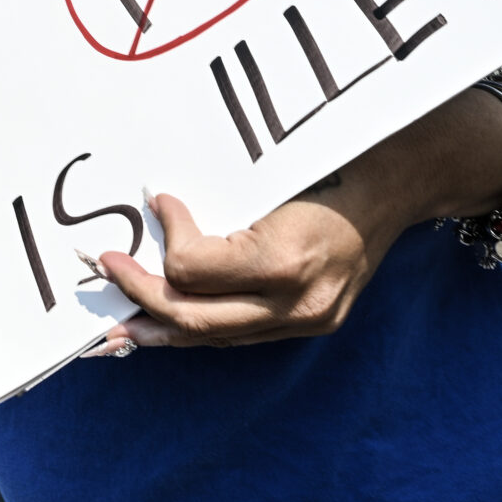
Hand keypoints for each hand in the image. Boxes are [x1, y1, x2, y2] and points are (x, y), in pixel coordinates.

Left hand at [96, 182, 403, 347]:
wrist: (394, 184)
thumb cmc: (329, 165)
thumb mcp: (268, 176)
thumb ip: (215, 205)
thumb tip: (156, 213)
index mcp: (283, 260)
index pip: (192, 269)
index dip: (166, 236)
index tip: (157, 201)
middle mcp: (295, 302)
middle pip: (194, 317)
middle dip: (140, 297)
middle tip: (107, 273)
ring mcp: (306, 320)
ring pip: (214, 336)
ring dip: (163, 328)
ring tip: (121, 326)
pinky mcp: (312, 326)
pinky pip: (240, 335)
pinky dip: (201, 327)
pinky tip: (171, 324)